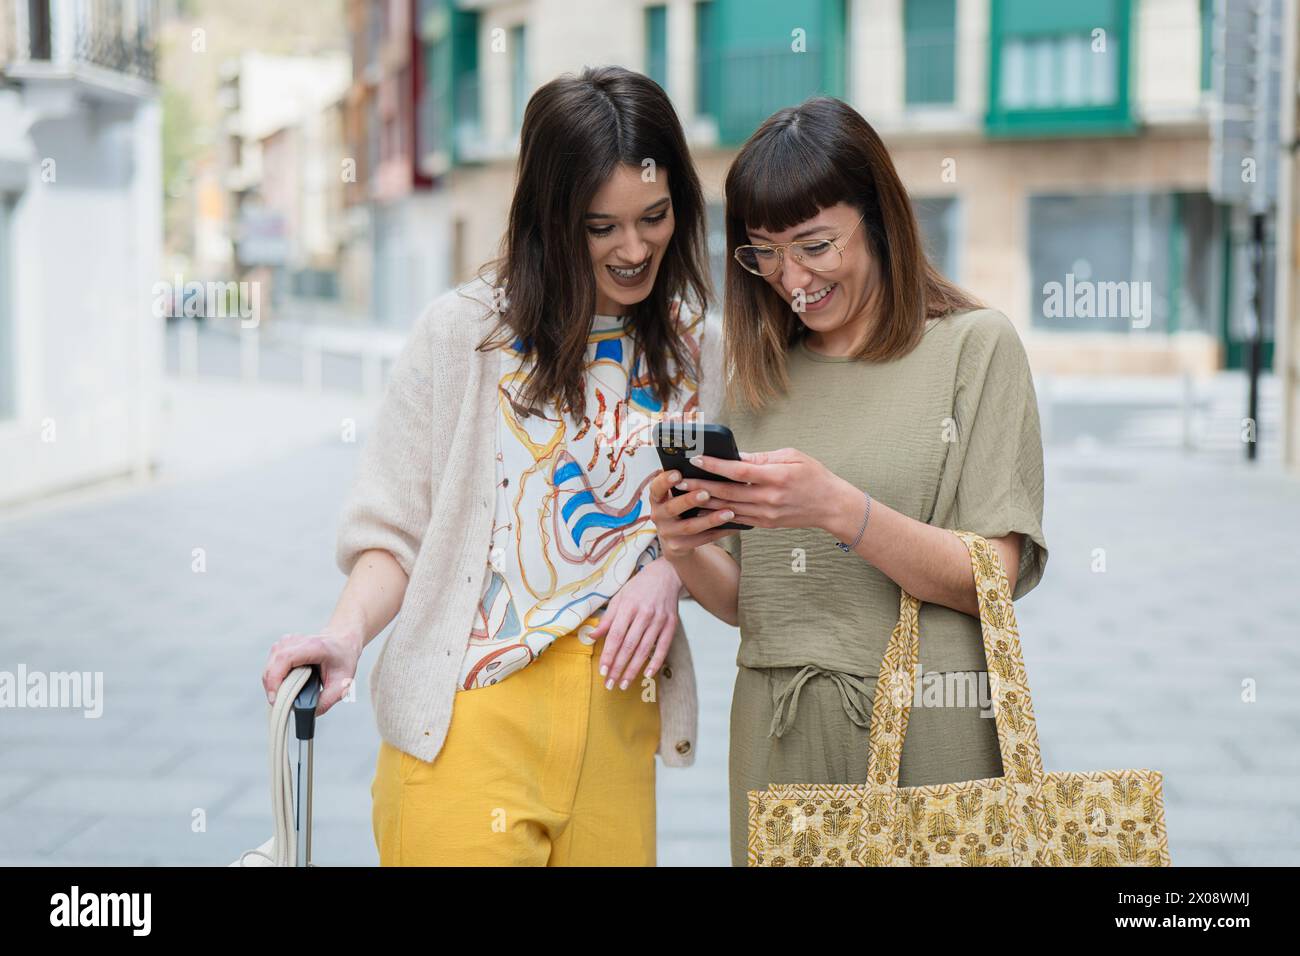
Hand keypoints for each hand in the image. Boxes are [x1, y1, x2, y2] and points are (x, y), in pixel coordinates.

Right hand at [262, 627, 362, 715]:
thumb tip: (309, 713)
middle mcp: (297, 640)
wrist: (343, 642)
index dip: (275, 679)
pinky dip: (274, 677)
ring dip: (272, 683)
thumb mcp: (343, 684)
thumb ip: (327, 701)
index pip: (285, 658)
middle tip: (280, 704)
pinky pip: (271, 664)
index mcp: (314, 646)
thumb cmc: (343, 659)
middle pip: (273, 664)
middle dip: (272, 687)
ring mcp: (287, 641)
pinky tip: (284, 685)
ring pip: (269, 664)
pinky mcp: (282, 646)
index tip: (274, 698)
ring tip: (284, 695)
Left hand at [591, 556, 680, 690]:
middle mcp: (644, 614)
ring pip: (644, 649)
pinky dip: (655, 662)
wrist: (666, 574)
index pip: (615, 636)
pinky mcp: (671, 624)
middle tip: (610, 684)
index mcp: (628, 606)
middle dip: (618, 667)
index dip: (608, 655)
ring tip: (623, 684)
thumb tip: (591, 636)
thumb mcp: (619, 597)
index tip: (602, 671)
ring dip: (633, 669)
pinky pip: (663, 647)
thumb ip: (607, 619)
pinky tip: (647, 675)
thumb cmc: (638, 587)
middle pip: (629, 645)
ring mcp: (659, 619)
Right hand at [647, 466, 739, 559]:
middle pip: (671, 508)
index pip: (656, 487)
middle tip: (705, 493)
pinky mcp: (677, 546)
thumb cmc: (682, 506)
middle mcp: (658, 515)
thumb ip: (687, 481)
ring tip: (728, 513)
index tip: (678, 473)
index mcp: (657, 497)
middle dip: (689, 500)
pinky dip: (717, 533)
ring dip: (709, 519)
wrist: (675, 537)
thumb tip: (710, 462)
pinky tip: (732, 526)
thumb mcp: (677, 494)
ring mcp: (667, 532)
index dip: (665, 481)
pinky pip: (700, 540)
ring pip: (689, 526)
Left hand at [673, 448, 844, 531]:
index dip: (716, 465)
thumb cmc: (814, 476)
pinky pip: (738, 519)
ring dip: (705, 502)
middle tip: (681, 480)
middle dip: (702, 486)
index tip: (697, 459)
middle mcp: (770, 498)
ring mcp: (767, 514)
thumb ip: (763, 457)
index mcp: (777, 477)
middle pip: (728, 492)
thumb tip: (737, 456)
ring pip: (729, 508)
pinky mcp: (766, 524)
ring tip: (686, 495)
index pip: (739, 471)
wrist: (831, 506)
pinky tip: (704, 509)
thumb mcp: (793, 457)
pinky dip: (719, 514)